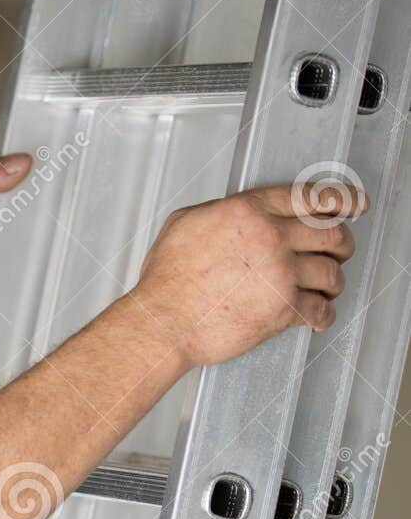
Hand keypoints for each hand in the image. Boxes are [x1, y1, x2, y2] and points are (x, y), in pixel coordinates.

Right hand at [133, 181, 367, 372]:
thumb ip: (219, 212)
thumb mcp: (185, 224)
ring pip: (330, 272)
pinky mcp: (282, 309)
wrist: (164, 321)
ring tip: (328, 287)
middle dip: (342, 243)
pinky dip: (324, 314)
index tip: (355, 202)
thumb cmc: (167, 282)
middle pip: (330, 233)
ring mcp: (279, 273)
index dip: (340, 198)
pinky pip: (319, 309)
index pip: (309, 196)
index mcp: (248, 211)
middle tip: (342, 250)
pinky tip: (320, 316)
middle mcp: (270, 237)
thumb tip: (233, 212)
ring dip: (334, 281)